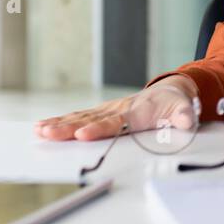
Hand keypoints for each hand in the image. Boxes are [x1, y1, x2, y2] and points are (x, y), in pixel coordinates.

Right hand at [34, 74, 199, 141]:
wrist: (170, 89)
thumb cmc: (175, 103)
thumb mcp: (184, 109)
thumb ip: (184, 116)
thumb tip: (185, 121)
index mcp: (135, 112)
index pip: (114, 122)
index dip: (98, 128)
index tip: (82, 134)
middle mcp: (117, 109)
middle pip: (89, 119)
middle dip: (67, 128)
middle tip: (47, 134)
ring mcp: (107, 110)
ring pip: (79, 117)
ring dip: (58, 124)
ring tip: (39, 131)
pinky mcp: (101, 112)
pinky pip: (78, 116)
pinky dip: (60, 121)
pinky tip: (42, 127)